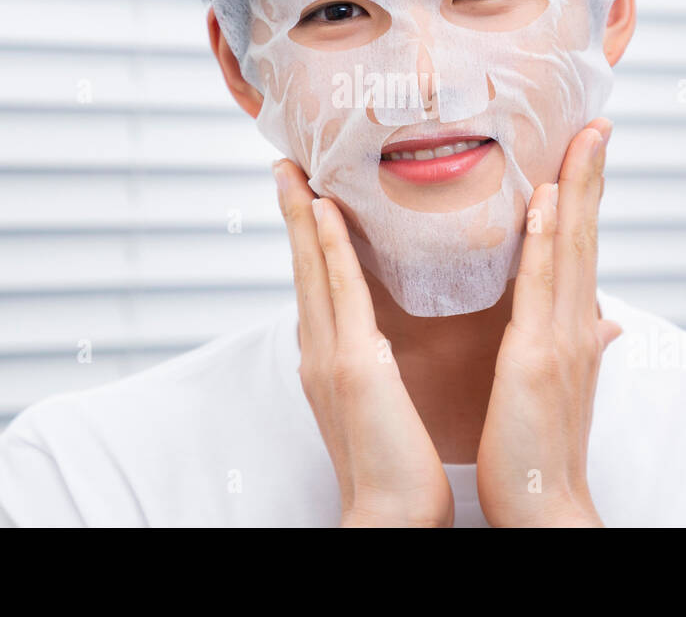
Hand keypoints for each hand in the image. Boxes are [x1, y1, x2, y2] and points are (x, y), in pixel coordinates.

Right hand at [273, 159, 453, 527]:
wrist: (391, 519)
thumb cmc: (399, 473)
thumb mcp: (387, 409)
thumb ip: (380, 371)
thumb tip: (386, 348)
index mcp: (332, 363)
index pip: (319, 288)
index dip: (310, 240)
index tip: (309, 199)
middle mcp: (321, 353)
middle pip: (303, 268)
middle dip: (294, 215)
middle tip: (286, 165)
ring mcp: (330, 356)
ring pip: (312, 269)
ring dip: (301, 215)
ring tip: (293, 169)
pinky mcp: (352, 365)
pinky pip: (339, 292)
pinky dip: (326, 248)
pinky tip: (323, 210)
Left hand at [476, 118, 621, 526]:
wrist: (550, 509)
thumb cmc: (543, 451)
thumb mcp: (563, 388)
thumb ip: (585, 346)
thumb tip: (608, 323)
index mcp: (576, 332)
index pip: (583, 250)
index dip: (588, 198)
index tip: (589, 150)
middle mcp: (579, 328)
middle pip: (587, 237)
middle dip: (592, 177)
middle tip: (597, 122)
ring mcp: (563, 341)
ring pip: (573, 250)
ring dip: (578, 190)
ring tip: (583, 138)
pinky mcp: (538, 360)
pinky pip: (542, 290)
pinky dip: (548, 242)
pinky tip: (547, 202)